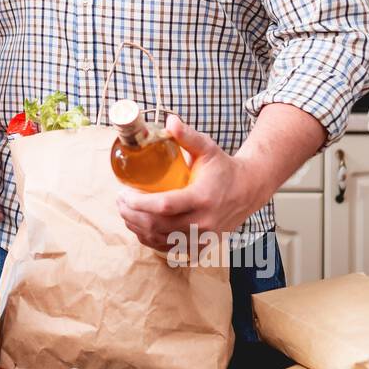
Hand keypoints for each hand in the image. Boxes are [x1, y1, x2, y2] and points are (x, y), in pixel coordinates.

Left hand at [115, 114, 268, 251]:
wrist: (249, 189)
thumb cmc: (225, 168)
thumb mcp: (208, 148)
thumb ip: (188, 135)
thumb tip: (169, 119)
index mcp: (202, 198)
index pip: (164, 206)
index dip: (139, 203)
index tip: (123, 194)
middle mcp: (203, 221)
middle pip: (158, 225)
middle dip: (132, 214)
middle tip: (120, 201)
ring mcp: (202, 236)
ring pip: (161, 239)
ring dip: (138, 227)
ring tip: (126, 212)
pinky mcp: (202, 245)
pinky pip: (170, 248)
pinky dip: (151, 240)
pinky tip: (140, 227)